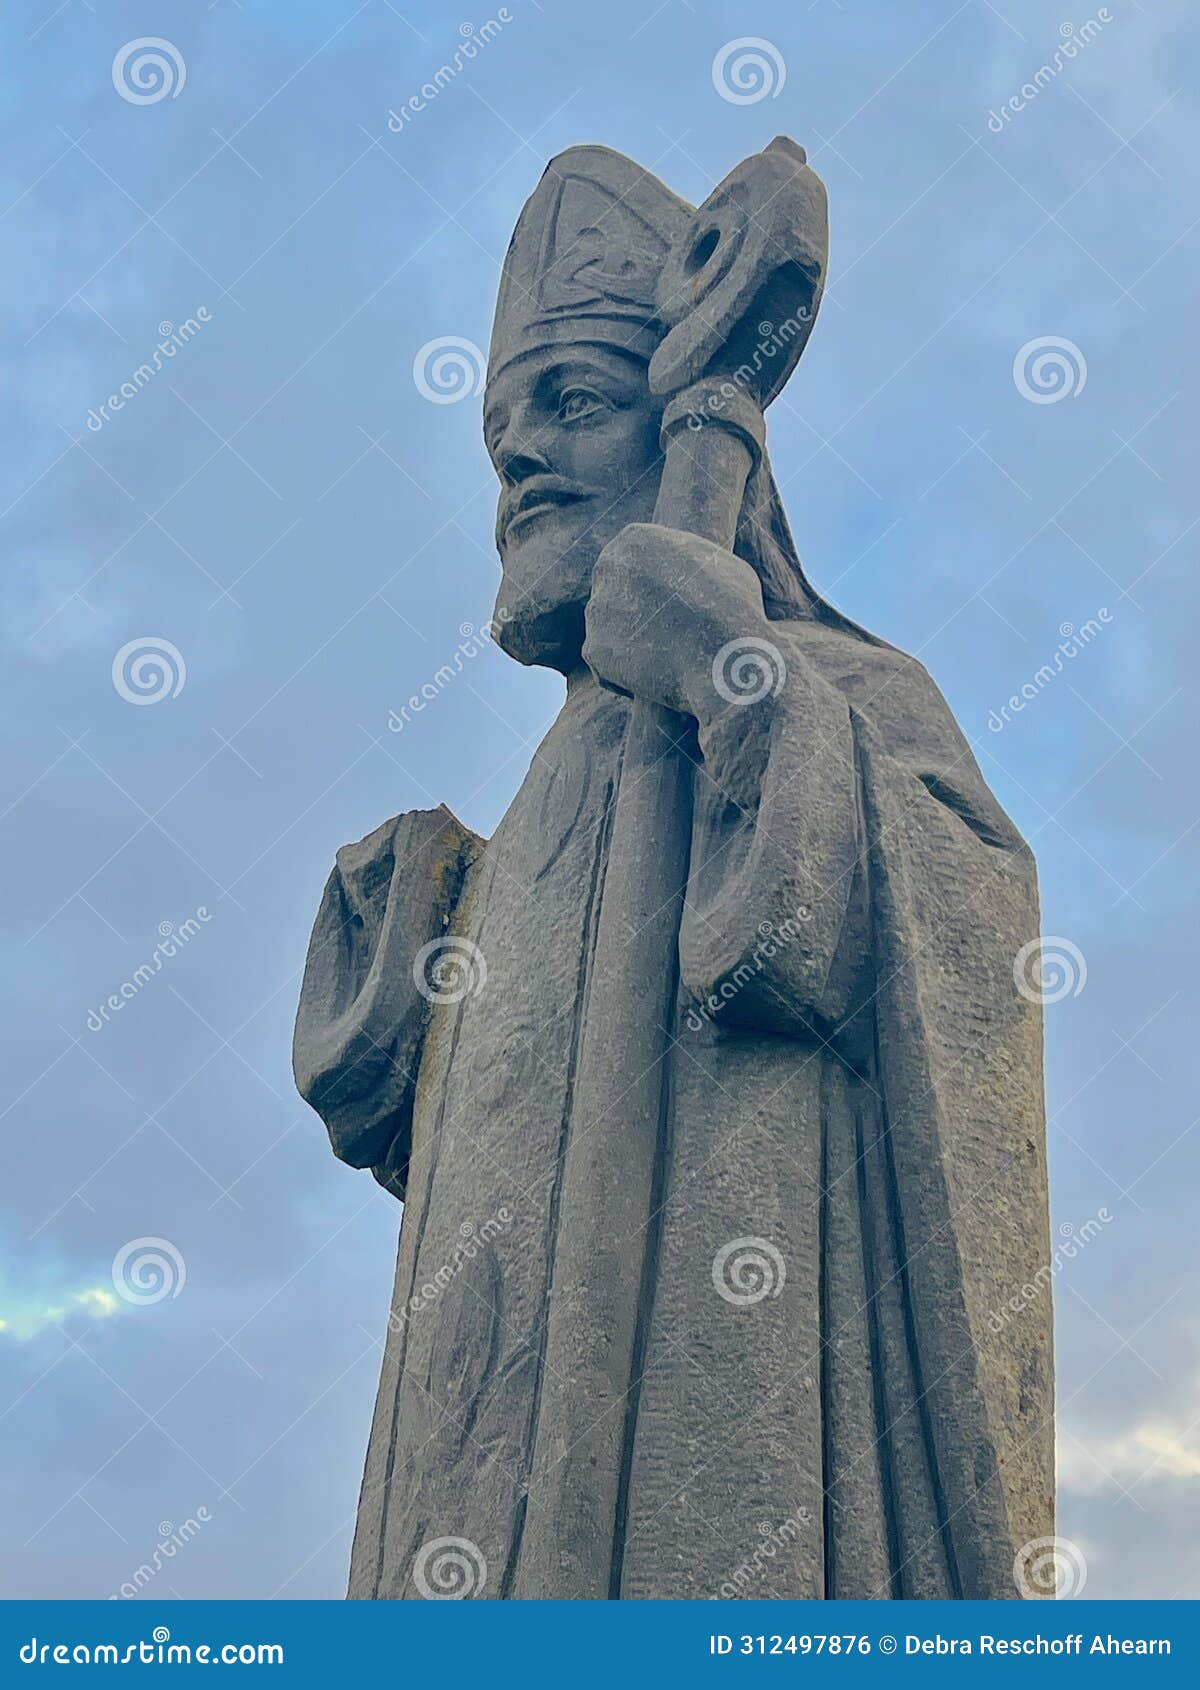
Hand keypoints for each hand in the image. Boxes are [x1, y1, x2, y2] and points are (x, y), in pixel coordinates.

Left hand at [582, 522, 771, 719]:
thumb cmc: (734, 608)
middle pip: (615, 596)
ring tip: (667, 662)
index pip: (631, 564)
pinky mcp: (594, 649)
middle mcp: (607, 567)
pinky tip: (655, 681)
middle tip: (664, 639)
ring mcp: (597, 608)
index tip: (670, 610)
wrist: (725, 655)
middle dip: (634, 618)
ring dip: (630, 649)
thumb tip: (689, 568)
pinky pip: (605, 667)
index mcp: (635, 539)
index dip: (651, 591)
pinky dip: (624, 679)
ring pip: (609, 632)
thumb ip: (687, 563)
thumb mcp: (718, 564)